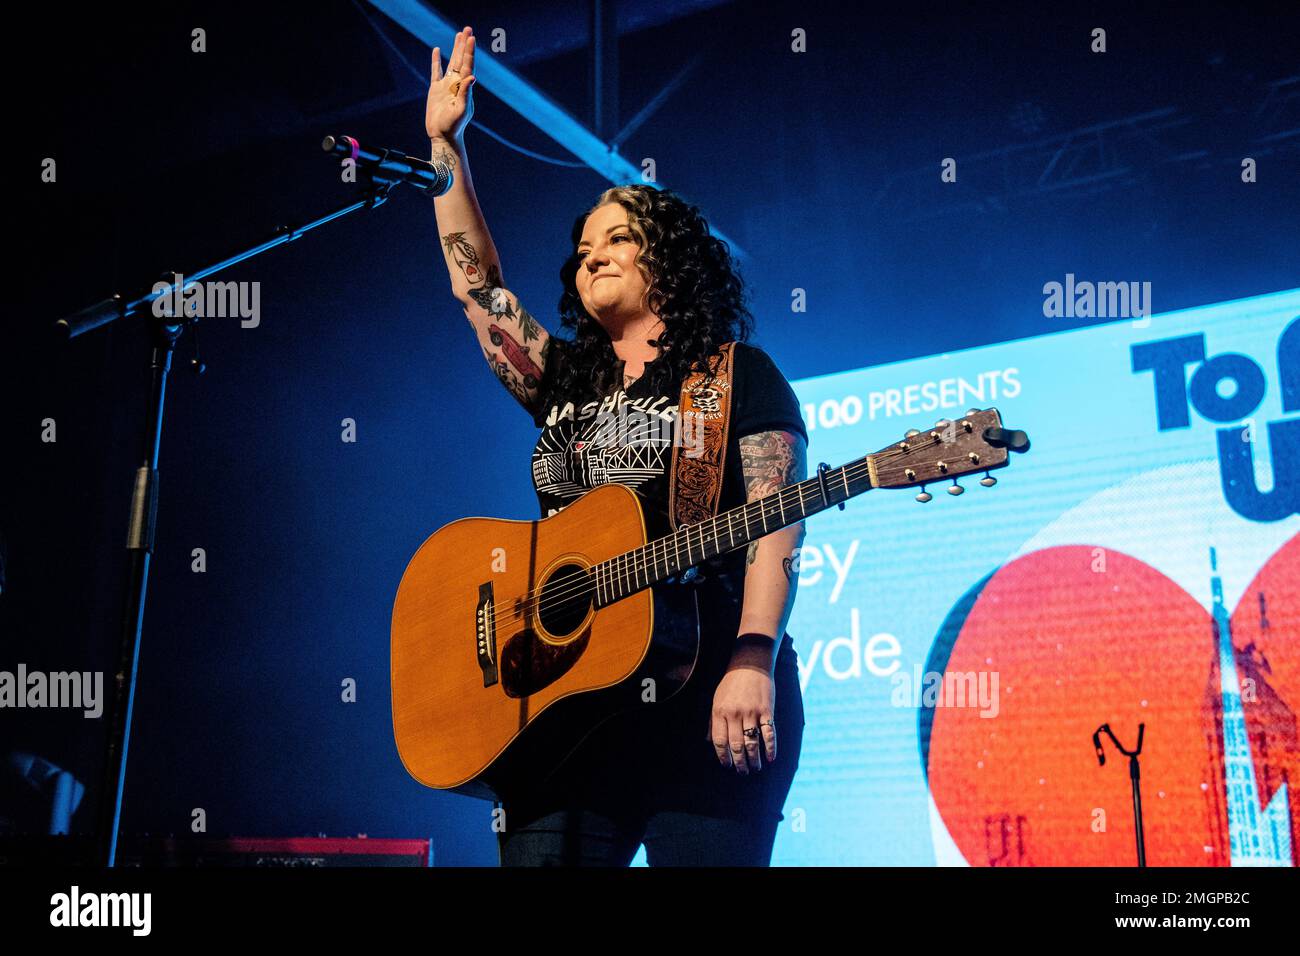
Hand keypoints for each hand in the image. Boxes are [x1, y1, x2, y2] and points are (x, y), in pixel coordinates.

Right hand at [426, 26, 475, 143]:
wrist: (443, 135)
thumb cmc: (454, 126)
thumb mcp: (461, 110)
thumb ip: (466, 93)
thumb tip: (472, 77)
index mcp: (464, 87)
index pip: (468, 65)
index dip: (469, 51)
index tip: (471, 38)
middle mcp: (457, 84)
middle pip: (462, 60)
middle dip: (464, 45)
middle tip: (467, 29)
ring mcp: (446, 86)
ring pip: (452, 62)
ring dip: (455, 49)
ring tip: (458, 35)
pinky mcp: (435, 89)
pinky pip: (436, 71)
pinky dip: (437, 61)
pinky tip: (437, 51)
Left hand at [708, 663, 776, 773]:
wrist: (750, 663)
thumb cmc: (731, 683)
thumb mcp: (717, 699)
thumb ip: (712, 720)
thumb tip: (708, 741)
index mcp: (719, 712)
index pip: (719, 740)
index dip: (723, 756)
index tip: (727, 765)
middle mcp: (734, 714)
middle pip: (736, 745)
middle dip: (739, 762)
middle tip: (742, 771)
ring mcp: (751, 712)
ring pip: (752, 743)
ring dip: (754, 759)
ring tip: (755, 768)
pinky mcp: (767, 710)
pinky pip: (769, 733)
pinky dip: (771, 748)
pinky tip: (770, 758)